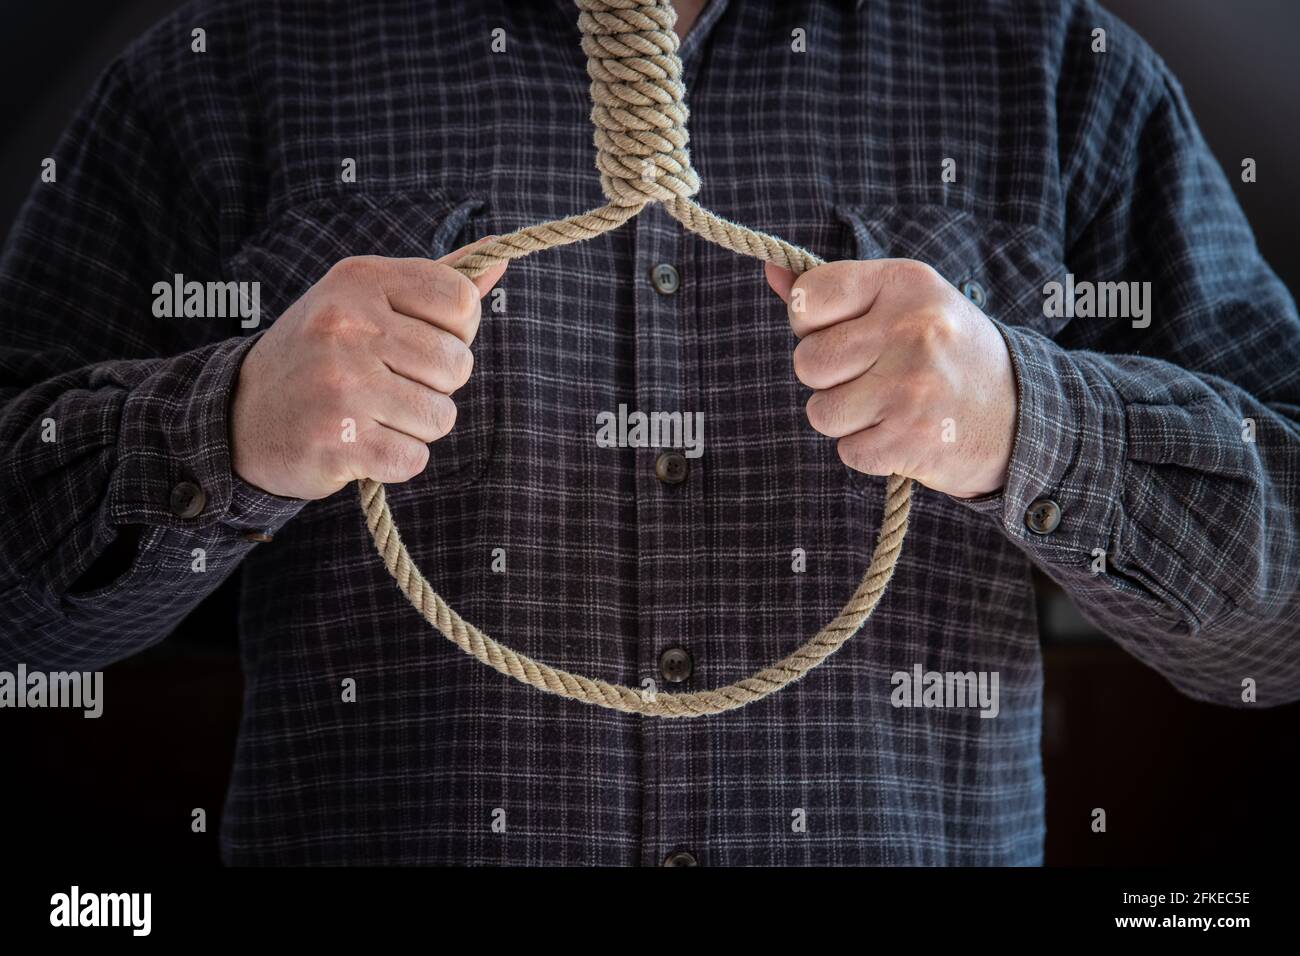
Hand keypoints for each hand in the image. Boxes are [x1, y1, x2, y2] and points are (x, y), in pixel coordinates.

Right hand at [230, 238, 506, 499]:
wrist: (239, 417)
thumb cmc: (321, 355)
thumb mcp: (365, 302)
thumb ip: (434, 283)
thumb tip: (498, 261)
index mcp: (360, 280)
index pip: (461, 301)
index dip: (456, 332)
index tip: (419, 342)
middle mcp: (348, 325)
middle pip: (458, 365)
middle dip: (435, 386)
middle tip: (387, 385)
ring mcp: (341, 384)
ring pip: (441, 417)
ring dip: (416, 427)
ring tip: (373, 414)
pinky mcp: (338, 441)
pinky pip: (414, 459)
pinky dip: (396, 461)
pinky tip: (362, 444)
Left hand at [765, 258, 1016, 498]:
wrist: (1024, 416)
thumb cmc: (947, 354)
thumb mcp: (905, 304)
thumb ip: (837, 292)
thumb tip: (771, 272)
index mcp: (906, 283)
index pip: (808, 298)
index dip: (810, 324)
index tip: (842, 333)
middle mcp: (911, 329)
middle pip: (807, 362)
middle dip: (830, 378)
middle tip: (875, 377)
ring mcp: (912, 387)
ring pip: (821, 412)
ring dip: (847, 419)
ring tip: (890, 407)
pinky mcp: (912, 441)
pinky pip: (847, 451)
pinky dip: (869, 451)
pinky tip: (903, 434)